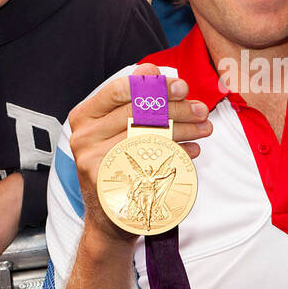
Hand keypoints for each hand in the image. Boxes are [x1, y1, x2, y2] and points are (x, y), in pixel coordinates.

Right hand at [67, 65, 211, 245]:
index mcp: (84, 117)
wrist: (109, 217)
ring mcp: (94, 162)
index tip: (180, 86)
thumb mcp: (117, 128)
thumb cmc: (118, 163)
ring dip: (184, 130)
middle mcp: (84, 138)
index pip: (118, 90)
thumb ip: (133, 101)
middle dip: (176, 109)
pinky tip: (193, 150)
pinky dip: (179, 154)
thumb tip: (151, 70)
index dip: (152, 85)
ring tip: (204, 128)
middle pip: (138, 114)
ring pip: (149, 137)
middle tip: (200, 109)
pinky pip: (153, 163)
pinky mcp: (112, 183)